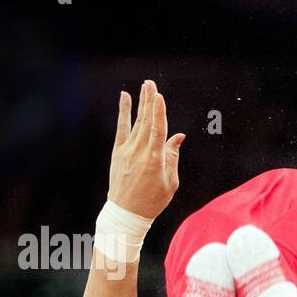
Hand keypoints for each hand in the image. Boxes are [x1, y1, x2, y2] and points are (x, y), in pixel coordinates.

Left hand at [108, 80, 184, 218]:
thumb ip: (173, 157)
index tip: (160, 96)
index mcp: (154, 161)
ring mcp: (127, 151)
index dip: (159, 112)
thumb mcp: (170, 182)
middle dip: (150, 101)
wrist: (126, 213)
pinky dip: (124, 112)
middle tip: (151, 83)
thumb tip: (178, 136)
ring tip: (145, 86)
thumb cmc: (153, 200)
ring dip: (141, 102)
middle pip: (147, 122)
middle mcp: (139, 152)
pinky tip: (125, 97)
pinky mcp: (118, 152)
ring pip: (136, 122)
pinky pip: (122, 128)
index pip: (158, 131)